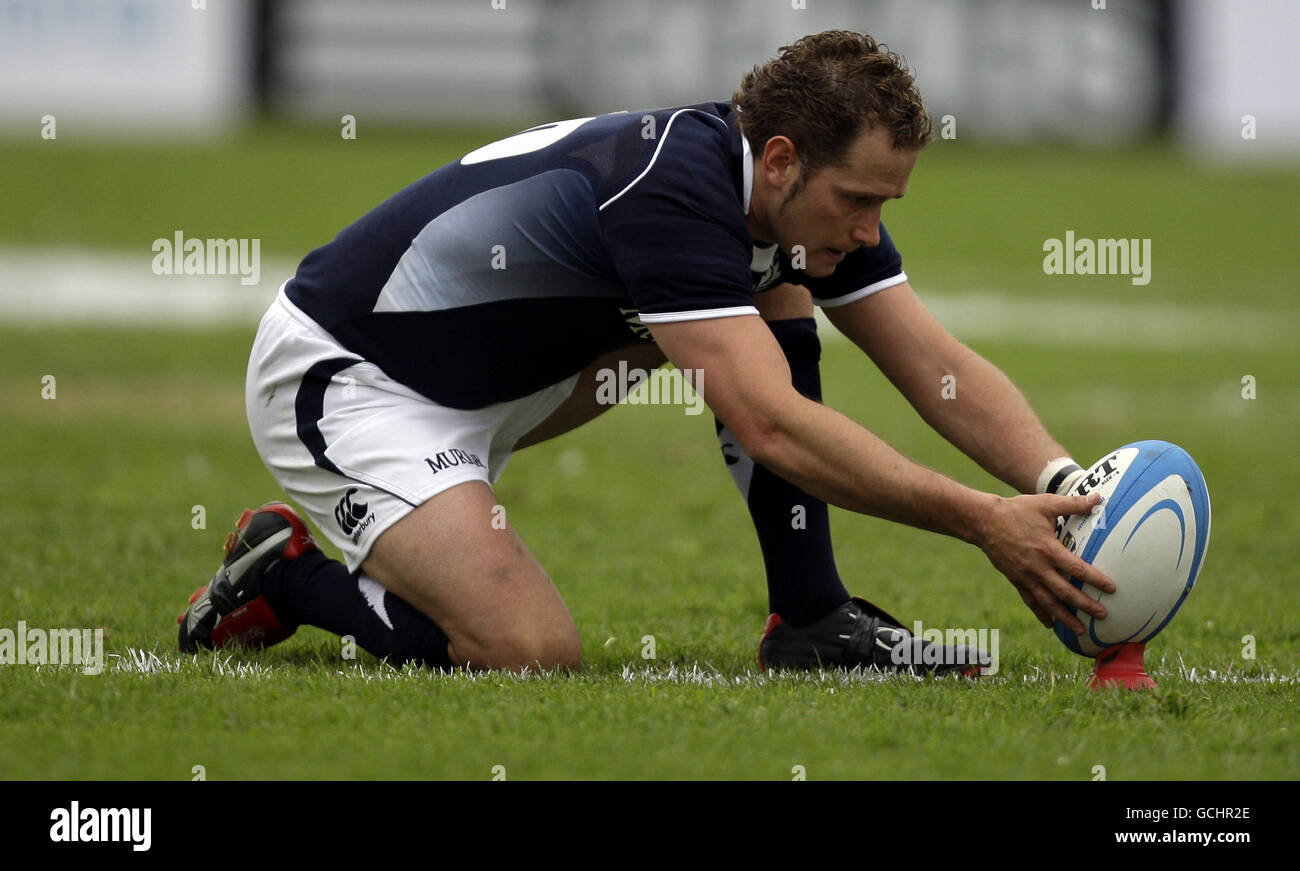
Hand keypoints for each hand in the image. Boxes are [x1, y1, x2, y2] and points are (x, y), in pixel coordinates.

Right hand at [976, 492, 1116, 633]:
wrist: (984, 521)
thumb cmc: (1017, 510)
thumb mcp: (1046, 503)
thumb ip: (1073, 504)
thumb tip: (1098, 498)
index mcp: (1047, 549)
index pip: (1076, 569)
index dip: (1095, 580)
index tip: (1111, 589)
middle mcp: (1037, 567)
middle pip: (1065, 592)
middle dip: (1085, 605)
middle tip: (1103, 615)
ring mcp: (1025, 576)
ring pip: (1048, 602)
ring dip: (1065, 617)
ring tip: (1081, 629)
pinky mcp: (1016, 580)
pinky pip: (1030, 601)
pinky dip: (1041, 613)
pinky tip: (1050, 624)